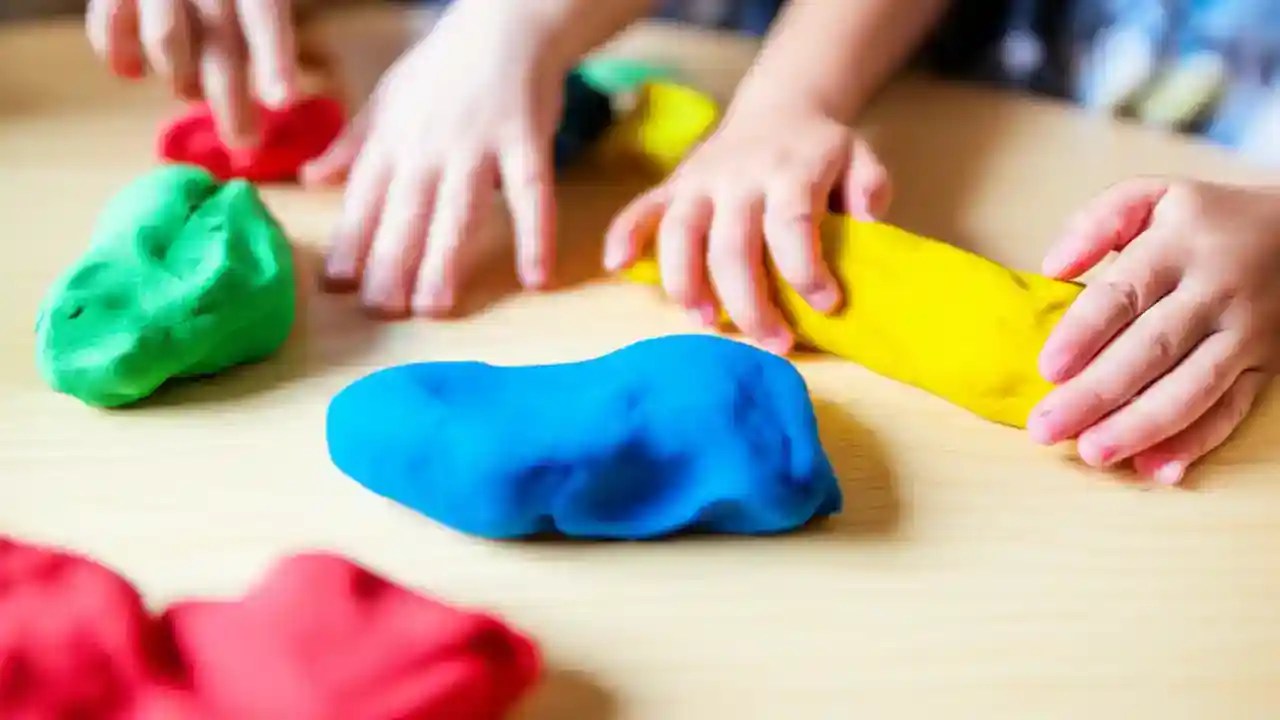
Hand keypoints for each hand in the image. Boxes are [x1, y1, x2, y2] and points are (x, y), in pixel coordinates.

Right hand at [87, 0, 298, 146]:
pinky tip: (132, 72)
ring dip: (182, 80)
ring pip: (166, 41)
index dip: (274, 62)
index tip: (282, 102)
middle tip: (245, 141)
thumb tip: (282, 89)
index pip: (265, 18)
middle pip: (219, 45)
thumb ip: (266, 16)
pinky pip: (108, 23)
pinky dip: (119, 55)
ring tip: (191, 92)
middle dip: (232, 103)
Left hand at [305, 3, 567, 317]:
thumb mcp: (387, 97)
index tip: (335, 286)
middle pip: (405, 214)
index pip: (364, 199)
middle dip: (390, 265)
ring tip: (435, 309)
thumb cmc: (446, 65)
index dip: (349, 242)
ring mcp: (478, 146)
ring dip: (445, 262)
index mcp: (392, 139)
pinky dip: (535, 236)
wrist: (507, 24)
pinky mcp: (526, 144)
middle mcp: (428, 146)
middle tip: (381, 312)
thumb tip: (311, 181)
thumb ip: (353, 145)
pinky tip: (537, 278)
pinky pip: (532, 196)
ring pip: (458, 212)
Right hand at [603, 101, 890, 353]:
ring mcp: (700, 181)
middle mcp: (738, 177)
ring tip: (707, 322)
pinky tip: (616, 267)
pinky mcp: (673, 184)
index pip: (792, 226)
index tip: (826, 304)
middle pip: (732, 246)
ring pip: (680, 234)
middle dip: (750, 303)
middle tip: (773, 343)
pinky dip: (623, 236)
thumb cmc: (819, 150)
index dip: (805, 270)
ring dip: (688, 284)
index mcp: (789, 172)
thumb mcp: (860, 157)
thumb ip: (870, 187)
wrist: (779, 106)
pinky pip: (640, 209)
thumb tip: (868, 223)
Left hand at [1028, 178, 1279, 484]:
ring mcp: (1246, 333)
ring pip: (1193, 387)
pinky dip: (1197, 443)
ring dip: (1142, 427)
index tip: (1048, 369)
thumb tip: (1052, 267)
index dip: (1084, 333)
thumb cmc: (1203, 219)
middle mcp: (1215, 291)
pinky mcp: (1265, 366)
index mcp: (1178, 246)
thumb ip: (1095, 224)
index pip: (1124, 293)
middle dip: (1097, 394)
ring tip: (1093, 453)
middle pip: (1152, 349)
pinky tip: (1158, 470)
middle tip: (1046, 429)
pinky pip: (1233, 410)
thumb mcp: (1151, 196)